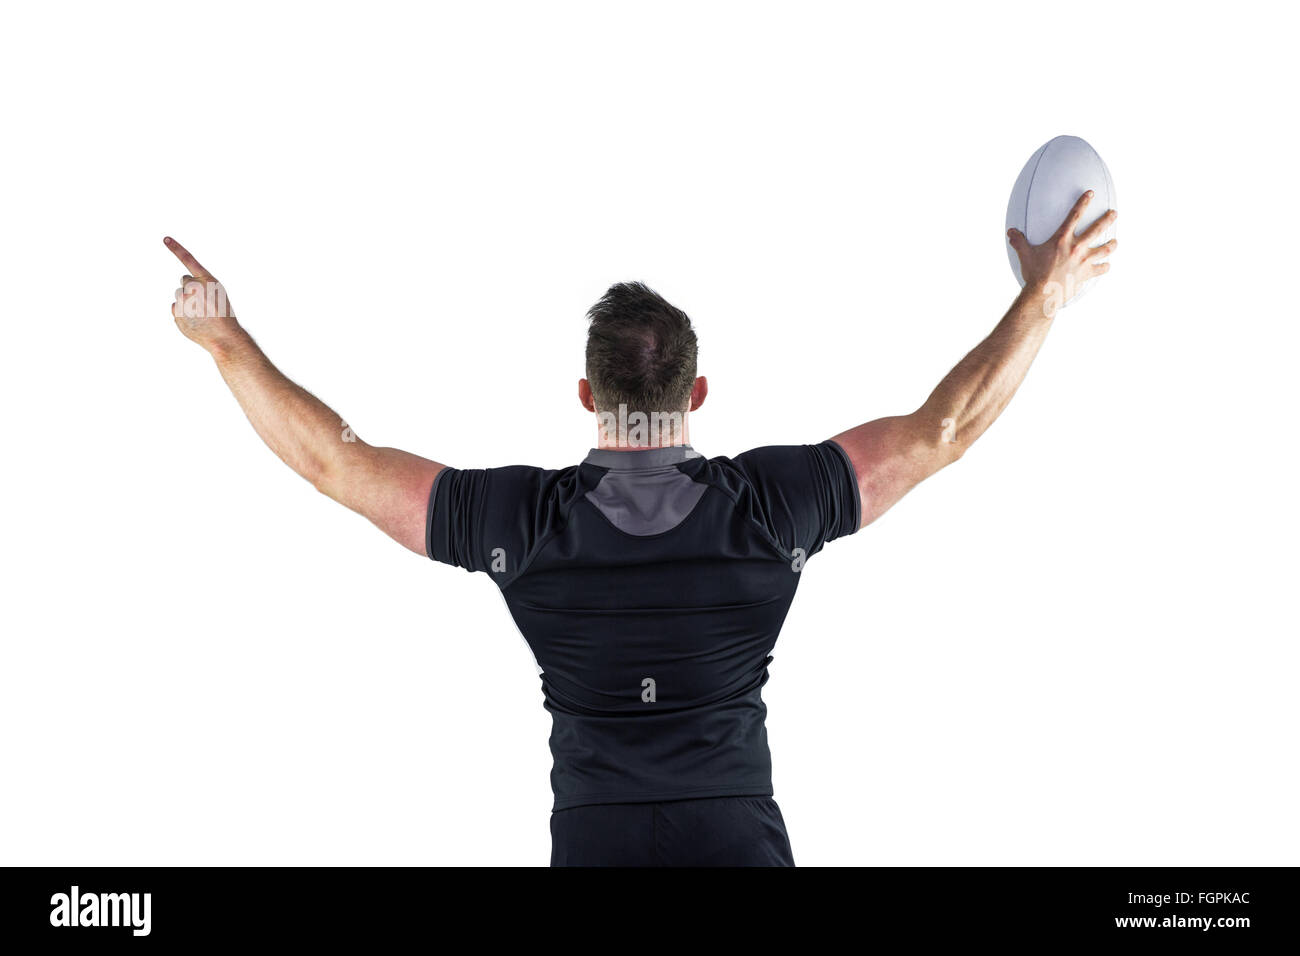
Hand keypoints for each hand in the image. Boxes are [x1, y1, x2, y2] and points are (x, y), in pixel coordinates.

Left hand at [165, 237, 240, 349]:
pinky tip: (195, 320)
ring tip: (201, 314)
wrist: (224, 337)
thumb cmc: (224, 315)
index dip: (176, 248)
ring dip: (187, 302)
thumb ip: (201, 285)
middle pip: (185, 281)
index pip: (189, 260)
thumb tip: (183, 286)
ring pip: (179, 295)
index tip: (165, 239)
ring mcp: (183, 300)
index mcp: (207, 280)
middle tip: (204, 302)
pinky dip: (183, 313)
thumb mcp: (218, 294)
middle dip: (191, 289)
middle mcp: (193, 287)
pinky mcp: (176, 312)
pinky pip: (176, 308)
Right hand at [1008, 191, 1117, 315]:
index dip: (1083, 202)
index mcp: (1061, 240)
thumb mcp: (1025, 255)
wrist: (1043, 294)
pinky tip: (1106, 265)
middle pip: (1097, 229)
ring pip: (1105, 249)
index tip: (1091, 193)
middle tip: (1114, 213)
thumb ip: (1018, 241)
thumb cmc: (1034, 274)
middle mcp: (1076, 247)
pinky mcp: (1086, 274)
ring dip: (1112, 245)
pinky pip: (1101, 269)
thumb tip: (1010, 231)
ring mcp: (1084, 261)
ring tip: (1115, 242)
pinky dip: (1105, 267)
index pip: (1074, 216)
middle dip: (1107, 219)